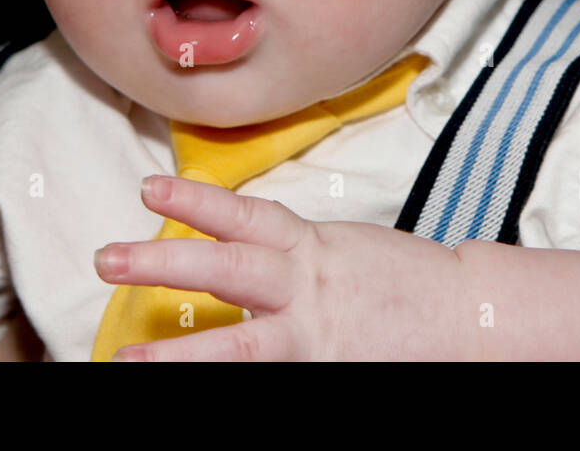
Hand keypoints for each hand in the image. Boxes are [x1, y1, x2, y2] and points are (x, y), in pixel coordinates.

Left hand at [94, 175, 481, 360]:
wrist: (472, 319)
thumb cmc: (408, 284)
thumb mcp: (346, 252)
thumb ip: (294, 255)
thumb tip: (239, 253)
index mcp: (315, 250)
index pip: (246, 217)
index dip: (197, 200)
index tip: (149, 187)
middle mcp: (309, 291)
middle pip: (225, 270)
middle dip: (163, 262)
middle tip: (106, 258)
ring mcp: (315, 341)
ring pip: (237, 346)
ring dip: (178, 354)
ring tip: (126, 358)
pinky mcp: (325, 374)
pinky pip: (267, 380)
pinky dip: (228, 384)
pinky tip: (187, 392)